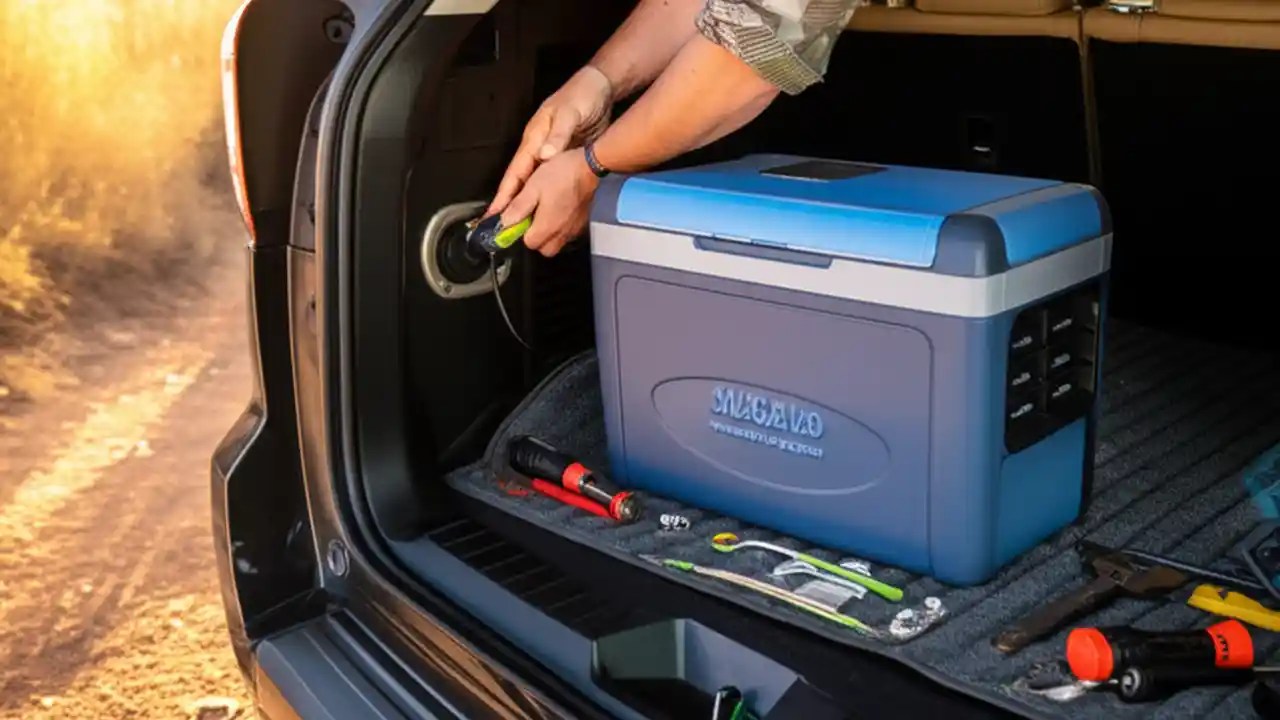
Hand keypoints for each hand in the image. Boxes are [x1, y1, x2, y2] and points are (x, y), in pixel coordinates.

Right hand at [487, 66, 611, 216]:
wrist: (601, 89)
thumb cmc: (582, 95)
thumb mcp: (570, 113)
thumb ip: (558, 134)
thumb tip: (544, 156)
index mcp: (535, 138)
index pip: (516, 172)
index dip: (505, 194)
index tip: (494, 213)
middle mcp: (540, 150)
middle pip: (522, 183)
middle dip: (510, 206)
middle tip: (502, 229)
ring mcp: (552, 155)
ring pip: (536, 186)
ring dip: (529, 206)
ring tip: (521, 228)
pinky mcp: (566, 159)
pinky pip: (553, 183)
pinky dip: (547, 199)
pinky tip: (547, 213)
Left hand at [500, 149, 599, 257]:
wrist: (588, 167)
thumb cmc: (559, 175)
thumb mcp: (532, 188)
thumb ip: (518, 208)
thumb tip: (504, 223)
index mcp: (547, 227)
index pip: (529, 243)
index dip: (522, 232)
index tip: (521, 217)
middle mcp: (561, 234)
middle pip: (544, 249)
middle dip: (536, 238)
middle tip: (533, 218)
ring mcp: (573, 230)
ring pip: (556, 244)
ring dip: (548, 235)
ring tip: (546, 215)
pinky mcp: (582, 223)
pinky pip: (567, 235)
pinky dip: (560, 230)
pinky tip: (559, 213)